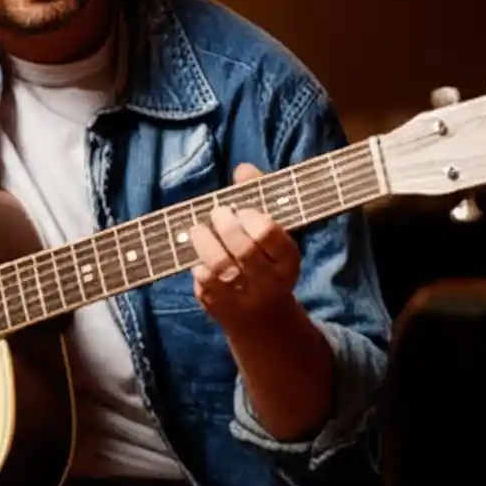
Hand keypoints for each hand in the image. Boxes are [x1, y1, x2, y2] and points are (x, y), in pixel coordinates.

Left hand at [189, 163, 300, 326]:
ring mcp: (244, 297)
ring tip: (199, 229)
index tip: (242, 210)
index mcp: (287, 261)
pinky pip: (203, 284)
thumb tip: (243, 168)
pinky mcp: (221, 308)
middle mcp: (268, 282)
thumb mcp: (274, 236)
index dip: (251, 217)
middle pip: (242, 249)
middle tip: (217, 213)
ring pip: (220, 266)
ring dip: (204, 242)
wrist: (263, 317)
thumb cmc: (267, 263)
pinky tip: (199, 258)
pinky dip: (198, 266)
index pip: (269, 233)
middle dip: (225, 225)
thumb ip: (259, 199)